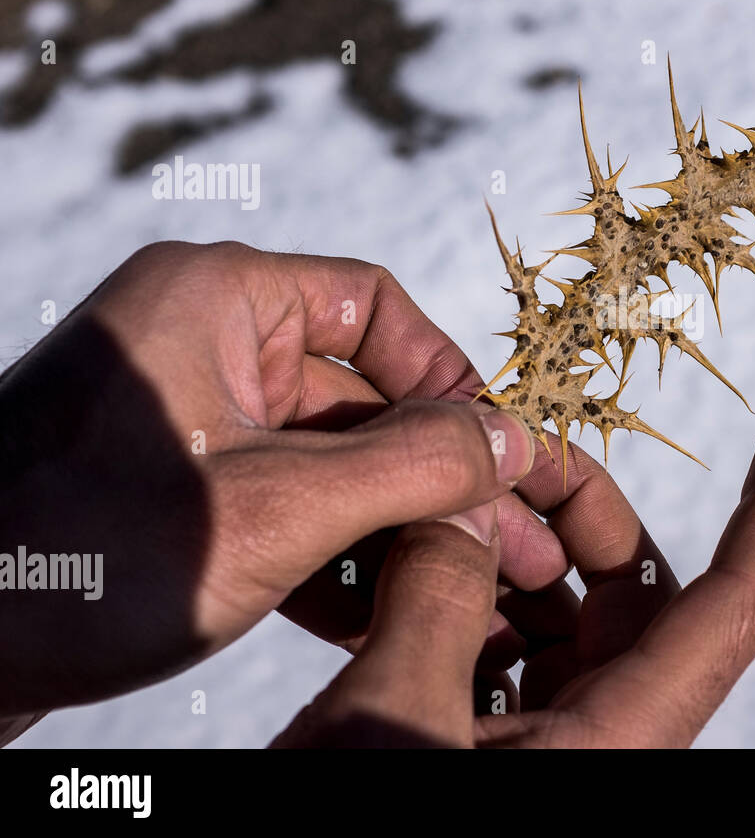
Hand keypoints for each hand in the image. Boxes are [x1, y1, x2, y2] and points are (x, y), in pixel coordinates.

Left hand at [0, 241, 567, 720]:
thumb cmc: (80, 556)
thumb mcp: (278, 508)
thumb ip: (413, 466)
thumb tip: (512, 440)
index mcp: (219, 299)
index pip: (375, 309)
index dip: (451, 380)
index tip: (501, 452)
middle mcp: (201, 345)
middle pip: (360, 396)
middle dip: (440, 477)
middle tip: (517, 545)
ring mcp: (182, 422)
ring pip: (325, 461)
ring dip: (397, 526)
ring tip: (474, 589)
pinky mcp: (165, 492)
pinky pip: (276, 504)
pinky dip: (332, 554)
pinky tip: (384, 613)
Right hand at [273, 409, 754, 747]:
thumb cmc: (366, 836)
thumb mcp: (394, 724)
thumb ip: (436, 598)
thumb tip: (461, 503)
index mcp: (625, 736)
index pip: (735, 604)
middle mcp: (612, 734)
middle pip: (636, 589)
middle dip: (576, 508)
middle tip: (500, 451)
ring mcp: (563, 743)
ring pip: (568, 617)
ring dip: (507, 554)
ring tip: (429, 512)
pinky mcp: (509, 751)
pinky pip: (511, 653)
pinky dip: (468, 602)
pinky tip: (400, 572)